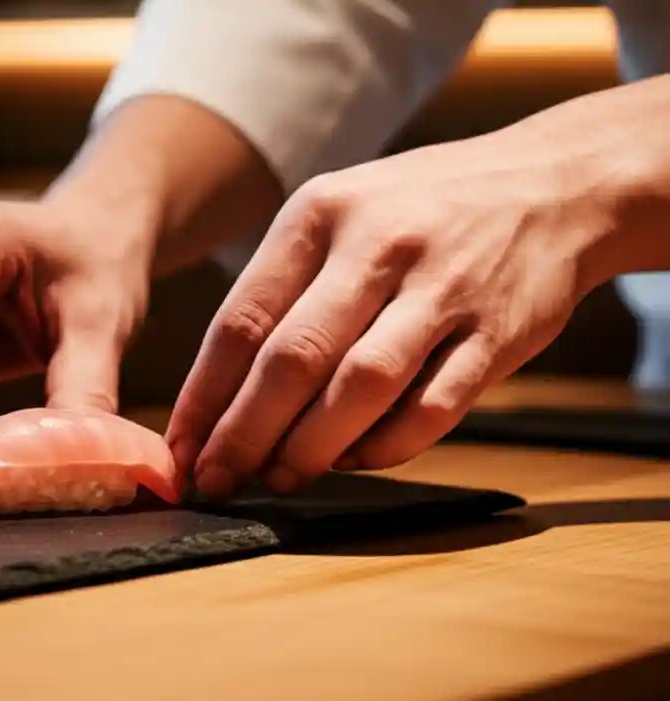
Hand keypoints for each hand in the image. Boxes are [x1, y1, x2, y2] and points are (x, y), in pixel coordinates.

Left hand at [167, 127, 619, 497]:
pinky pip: (432, 408)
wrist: (556, 184)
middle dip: (244, 433)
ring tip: (278, 478)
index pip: (242, 319)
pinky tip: (353, 461)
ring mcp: (444, 288)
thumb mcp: (339, 214)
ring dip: (310, 447)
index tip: (181, 445)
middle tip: (217, 478)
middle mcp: (379, 245)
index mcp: (321, 212)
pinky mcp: (500, 332)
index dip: (204, 395)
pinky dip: (385, 447)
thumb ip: (283, 291)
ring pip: (360, 388)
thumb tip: (219, 396)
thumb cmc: (420, 210)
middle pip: (293, 359)